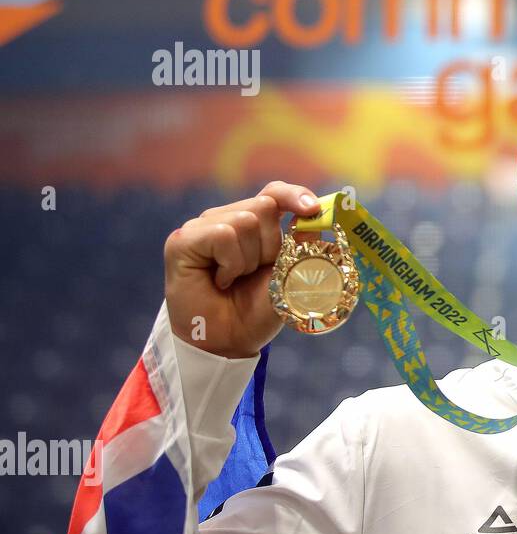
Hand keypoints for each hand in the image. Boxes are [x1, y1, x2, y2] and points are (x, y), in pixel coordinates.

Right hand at [164, 180, 321, 358]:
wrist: (229, 341)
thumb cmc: (256, 309)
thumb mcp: (288, 274)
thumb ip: (301, 244)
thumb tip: (316, 216)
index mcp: (252, 224)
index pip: (274, 192)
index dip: (294, 195)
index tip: (313, 209)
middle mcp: (226, 218)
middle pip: (264, 206)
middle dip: (271, 245)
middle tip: (255, 273)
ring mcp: (201, 227)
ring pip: (245, 220)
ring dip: (249, 259)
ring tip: (234, 279)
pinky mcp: (182, 240)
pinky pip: (222, 234)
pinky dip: (230, 262)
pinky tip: (220, 280)